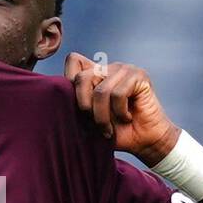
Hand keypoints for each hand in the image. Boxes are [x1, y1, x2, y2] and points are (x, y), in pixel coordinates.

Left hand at [64, 52, 179, 165]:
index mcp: (94, 74)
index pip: (73, 61)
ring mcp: (124, 69)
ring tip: (109, 128)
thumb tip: (58, 98)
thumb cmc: (116, 131)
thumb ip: (76, 104)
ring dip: (103, 117)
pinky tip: (127, 117)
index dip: (69, 81)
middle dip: (85, 107)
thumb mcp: (89, 119)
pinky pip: (118, 94)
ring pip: (100, 90)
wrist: (144, 141)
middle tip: (96, 124)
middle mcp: (108, 68)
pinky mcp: (139, 76)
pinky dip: (120, 112)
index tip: (79, 106)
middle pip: (81, 78)